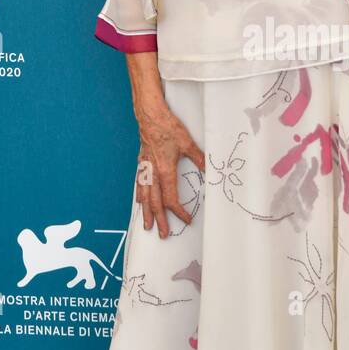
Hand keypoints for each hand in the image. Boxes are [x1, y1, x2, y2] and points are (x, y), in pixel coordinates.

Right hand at [135, 100, 204, 236]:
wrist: (150, 115)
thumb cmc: (167, 127)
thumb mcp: (187, 143)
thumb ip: (199, 159)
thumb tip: (209, 170)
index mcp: (165, 171)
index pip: (171, 199)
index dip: (178, 212)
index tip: (186, 219)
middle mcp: (153, 173)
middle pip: (155, 203)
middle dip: (160, 220)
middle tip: (163, 234)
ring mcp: (145, 169)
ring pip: (144, 196)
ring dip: (146, 212)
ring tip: (147, 225)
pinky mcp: (142, 163)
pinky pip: (139, 184)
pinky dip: (139, 196)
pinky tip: (139, 201)